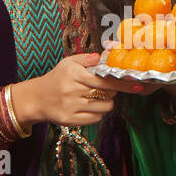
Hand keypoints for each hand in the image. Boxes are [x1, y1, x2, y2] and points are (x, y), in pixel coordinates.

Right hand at [14, 52, 142, 126]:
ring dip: (106, 103)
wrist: (37, 98)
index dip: (122, 82)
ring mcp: (70, 106)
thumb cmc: (57, 78)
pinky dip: (98, 114)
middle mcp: (71, 90)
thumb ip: (88, 58)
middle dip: (112, 91)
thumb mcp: (69, 63)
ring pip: (105, 108)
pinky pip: (96, 119)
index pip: (105, 79)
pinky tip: (90, 107)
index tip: (138, 85)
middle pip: (108, 93)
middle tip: (104, 88)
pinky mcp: (70, 120)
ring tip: (96, 98)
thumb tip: (105, 55)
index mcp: (73, 73)